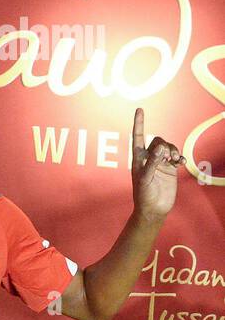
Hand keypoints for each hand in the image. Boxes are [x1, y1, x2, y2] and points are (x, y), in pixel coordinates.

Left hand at [131, 107, 182, 222]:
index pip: (138, 137)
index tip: (139, 109)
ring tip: (175, 159)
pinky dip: (179, 157)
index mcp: (138, 160)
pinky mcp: (170, 169)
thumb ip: (152, 162)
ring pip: (168, 147)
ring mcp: (160, 163)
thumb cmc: (144, 196)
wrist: (154, 209)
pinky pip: (176, 157)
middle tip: (168, 156)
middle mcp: (149, 159)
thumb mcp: (145, 179)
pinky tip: (181, 163)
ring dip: (173, 150)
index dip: (139, 123)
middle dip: (164, 145)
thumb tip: (160, 147)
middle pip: (158, 141)